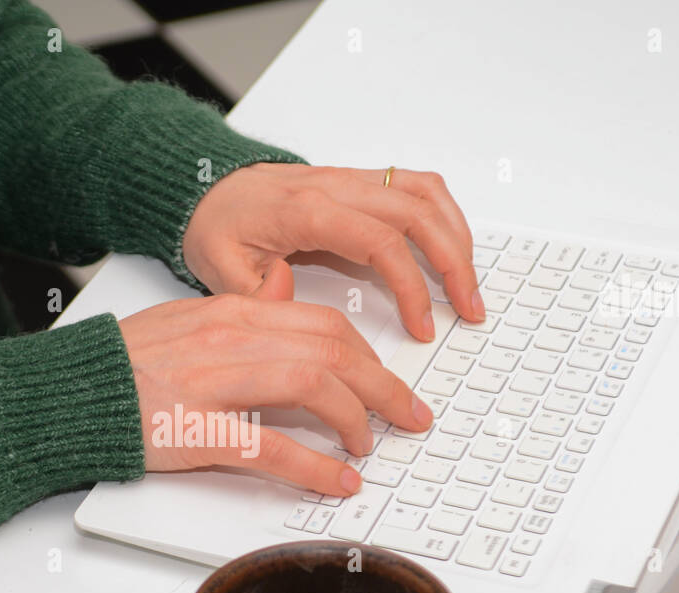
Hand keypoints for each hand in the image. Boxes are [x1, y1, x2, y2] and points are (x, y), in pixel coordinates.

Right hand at [120, 261, 432, 496]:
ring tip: (369, 446)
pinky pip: (271, 446)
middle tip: (410, 416)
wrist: (68, 392)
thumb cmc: (122, 364)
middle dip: (383, 385)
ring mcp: (214, 384)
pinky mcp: (197, 431)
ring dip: (355, 418)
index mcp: (231, 312)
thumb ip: (240, 311)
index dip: (369, 356)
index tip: (389, 381)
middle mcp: (230, 339)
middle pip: (332, 349)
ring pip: (312, 386)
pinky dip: (314, 467)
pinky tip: (337, 481)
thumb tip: (286, 293)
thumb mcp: (186, 319)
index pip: (322, 323)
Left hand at [182, 163, 484, 341]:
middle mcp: (337, 187)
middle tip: (469, 308)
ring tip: (470, 284)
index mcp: (307, 210)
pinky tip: (453, 248)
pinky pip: (417, 186)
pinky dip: (444, 215)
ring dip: (457, 236)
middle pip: (417, 213)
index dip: (410, 285)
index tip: (421, 325)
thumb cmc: (217, 227)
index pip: (380, 241)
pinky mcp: (360, 183)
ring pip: (426, 193)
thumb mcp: (219, 267)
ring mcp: (352, 181)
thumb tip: (286, 300)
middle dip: (453, 263)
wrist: (208, 188)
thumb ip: (253, 290)